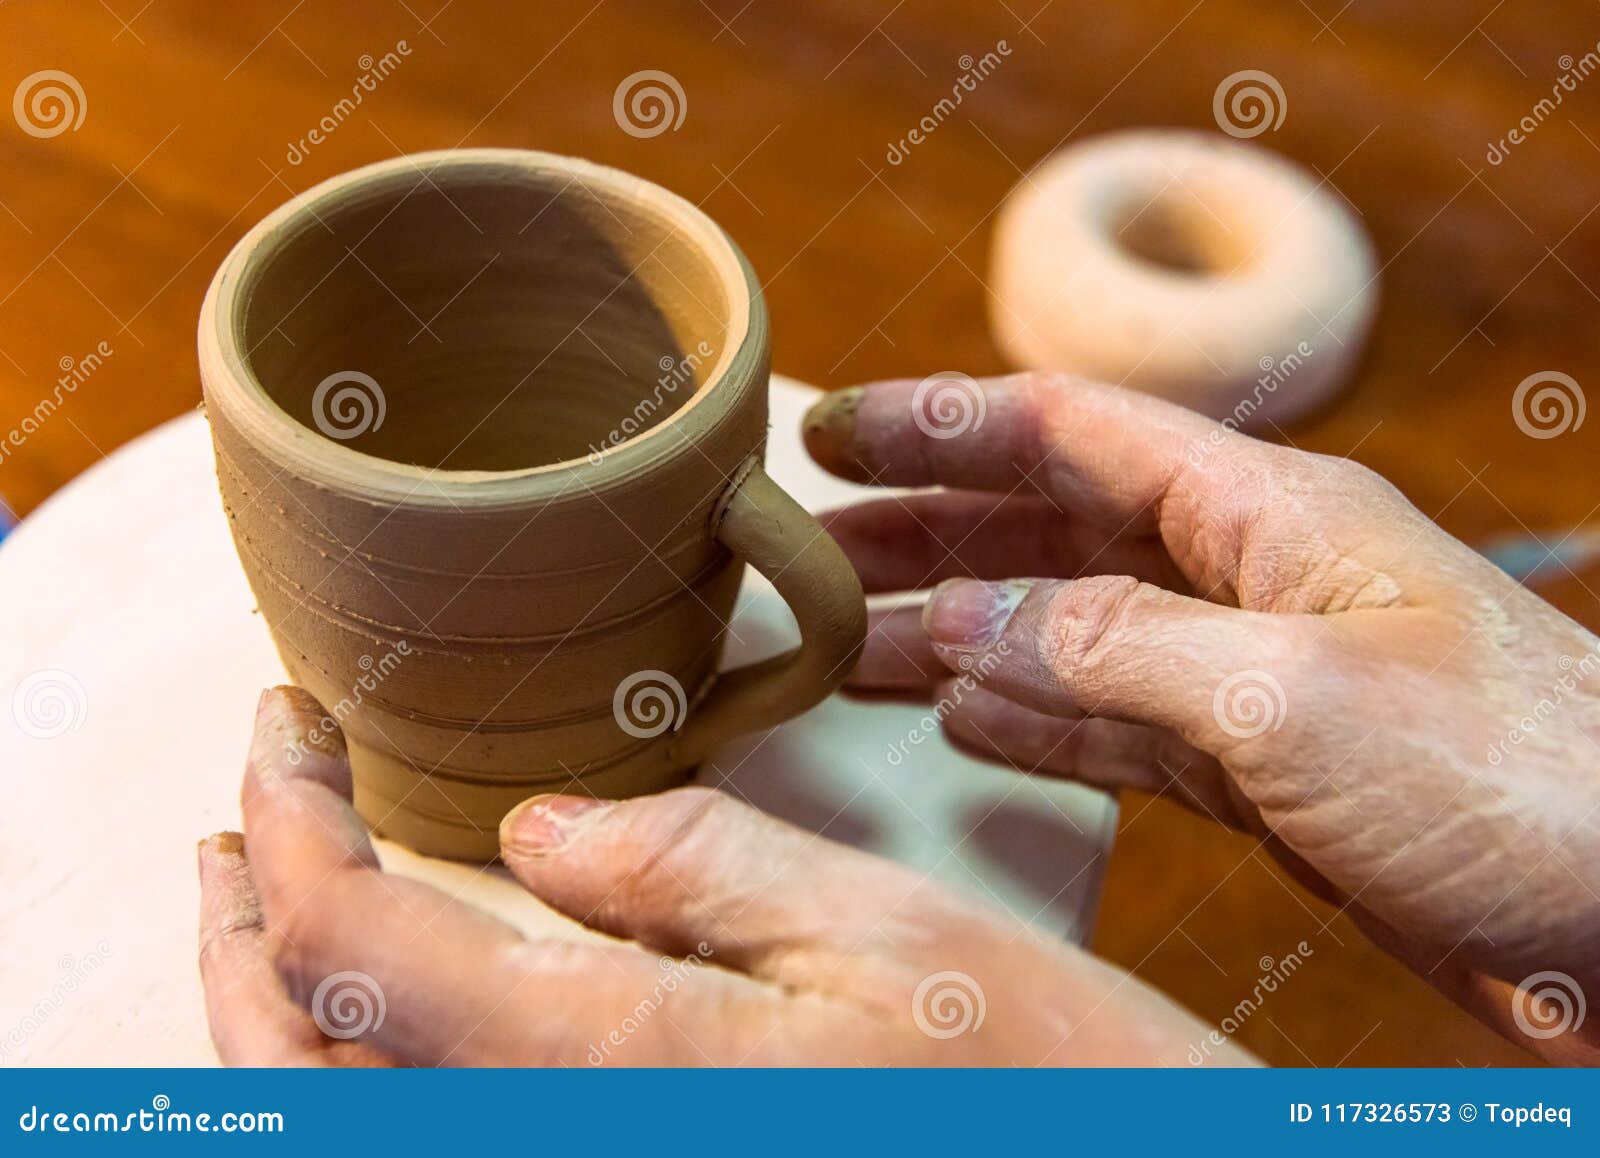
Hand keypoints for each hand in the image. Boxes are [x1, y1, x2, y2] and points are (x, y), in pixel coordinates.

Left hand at [197, 687, 1253, 1065]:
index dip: (288, 823)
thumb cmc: (1040, 1095)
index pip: (355, 946)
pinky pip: (425, 1136)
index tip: (287, 725)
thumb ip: (699, 872)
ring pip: (338, 1118)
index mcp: (613, 1075)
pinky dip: (356, 1067)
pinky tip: (396, 1004)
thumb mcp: (888, 942)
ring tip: (276, 890)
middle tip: (253, 798)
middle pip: (299, 1062)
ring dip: (273, 1003)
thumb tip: (537, 833)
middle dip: (241, 919)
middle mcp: (558, 1154)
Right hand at [805, 371, 1599, 1063]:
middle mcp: (1252, 578)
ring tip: (841, 647)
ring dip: (953, 633)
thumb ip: (1115, 645)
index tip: (833, 430)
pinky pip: (1113, 725)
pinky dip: (1029, 723)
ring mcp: (1253, 675)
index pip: (1072, 432)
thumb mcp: (1295, 694)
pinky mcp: (1262, 769)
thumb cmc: (1521, 785)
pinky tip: (961, 727)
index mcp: (1271, 515)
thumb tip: (963, 623)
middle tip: (805, 553)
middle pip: (1052, 528)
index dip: (942, 423)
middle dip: (925, 531)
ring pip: (1067, 631)